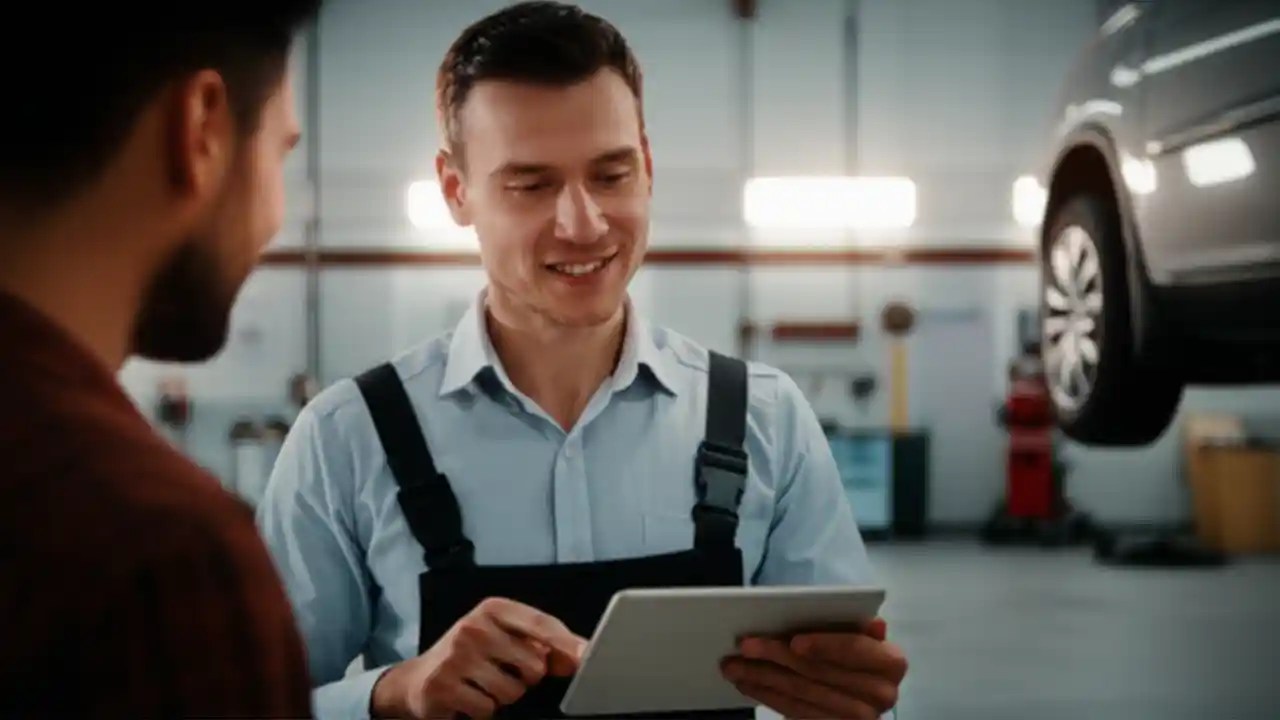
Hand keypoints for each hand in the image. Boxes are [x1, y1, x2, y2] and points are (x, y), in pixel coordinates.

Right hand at [371, 597, 587, 718]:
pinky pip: (488, 709)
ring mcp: (456, 656)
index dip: (567, 642)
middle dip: (524, 678)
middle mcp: (474, 627)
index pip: (540, 623)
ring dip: (503, 697)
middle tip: (502, 672)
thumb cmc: (470, 656)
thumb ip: (542, 645)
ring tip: (482, 685)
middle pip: (533, 666)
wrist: (418, 679)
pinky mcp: (443, 685)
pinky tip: (467, 697)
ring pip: (512, 692)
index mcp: (493, 609)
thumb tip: (578, 657)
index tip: (587, 657)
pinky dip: (482, 710)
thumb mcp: (503, 639)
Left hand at [721, 618, 906, 718]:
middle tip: (745, 646)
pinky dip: (769, 696)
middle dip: (777, 657)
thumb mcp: (861, 633)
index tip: (795, 642)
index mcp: (891, 662)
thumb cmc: (856, 650)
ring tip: (735, 666)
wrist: (860, 692)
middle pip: (819, 673)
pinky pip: (796, 711)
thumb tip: (876, 625)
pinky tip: (749, 684)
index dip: (825, 646)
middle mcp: (882, 694)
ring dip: (764, 679)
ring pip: (802, 694)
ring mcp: (859, 717)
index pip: (854, 649)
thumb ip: (858, 628)